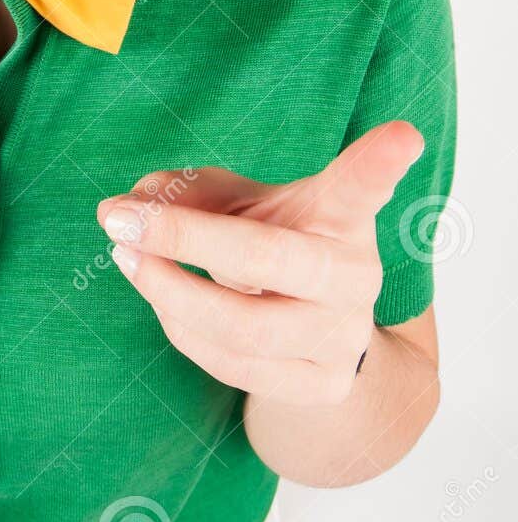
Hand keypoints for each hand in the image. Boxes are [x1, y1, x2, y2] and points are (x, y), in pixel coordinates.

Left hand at [96, 120, 424, 408]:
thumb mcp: (236, 202)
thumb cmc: (268, 243)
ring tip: (125, 256)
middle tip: (118, 218)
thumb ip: (187, 191)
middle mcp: (356, 277)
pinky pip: (234, 366)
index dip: (380, 162)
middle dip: (183, 237)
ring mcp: (344, 338)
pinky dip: (182, 330)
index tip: (403, 135)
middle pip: (267, 259)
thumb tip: (131, 203)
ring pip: (242, 327)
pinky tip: (161, 299)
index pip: (361, 187)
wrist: (312, 328)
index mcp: (343, 216)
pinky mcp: (322, 386)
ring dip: (167, 291)